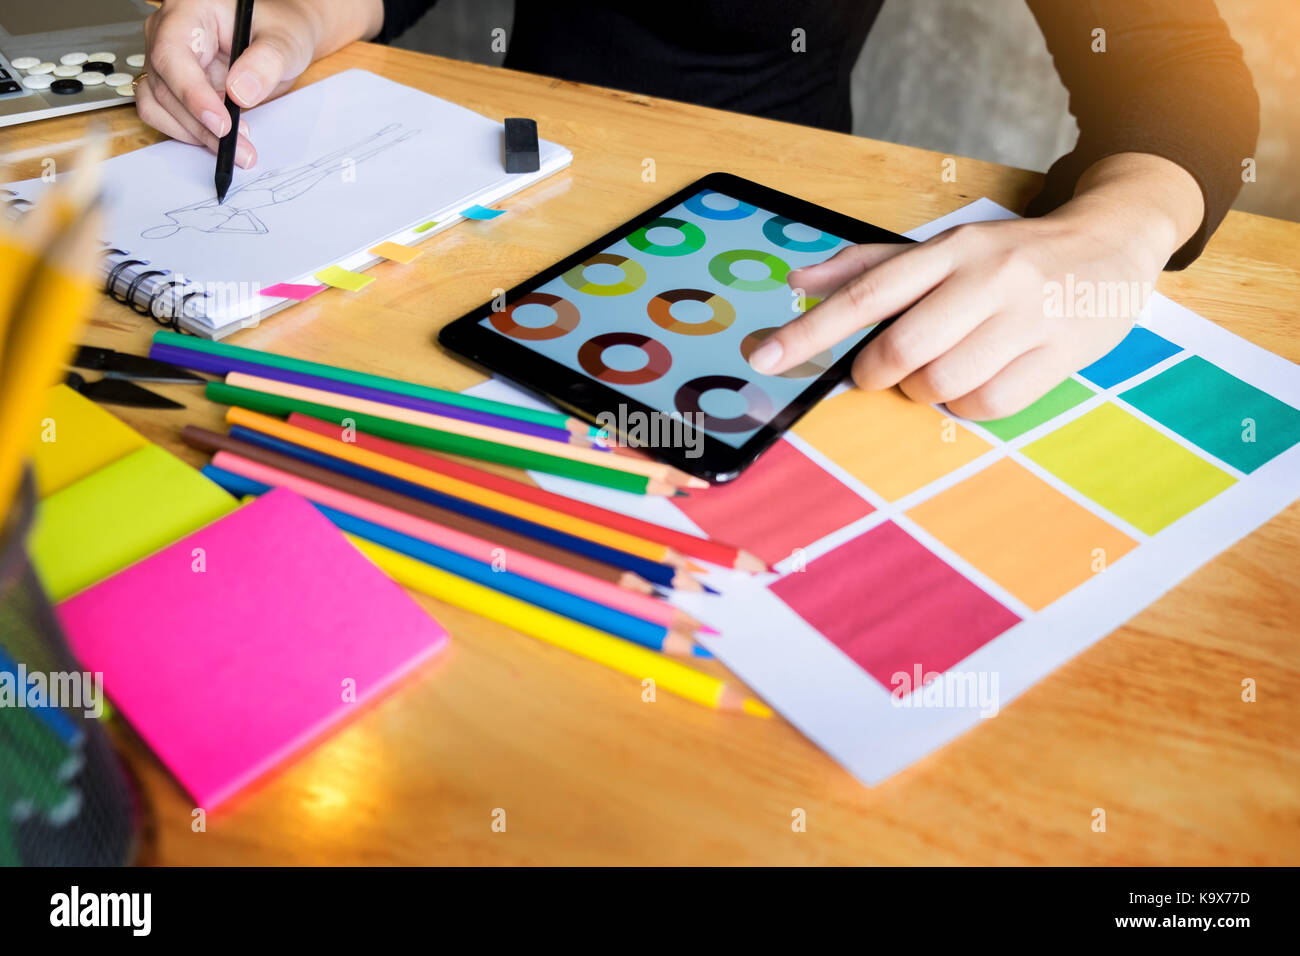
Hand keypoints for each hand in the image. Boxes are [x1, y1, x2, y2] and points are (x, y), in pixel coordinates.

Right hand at [137, 0, 382, 167]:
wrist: (276, 40)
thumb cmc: (278, 30)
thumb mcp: (285, 42)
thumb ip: (267, 63)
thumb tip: (240, 93)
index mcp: (189, 9)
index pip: (173, 54)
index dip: (192, 94)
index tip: (221, 125)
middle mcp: (166, 31)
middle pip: (165, 86)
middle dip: (202, 126)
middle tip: (241, 149)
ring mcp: (164, 59)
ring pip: (157, 105)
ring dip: (194, 134)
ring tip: (238, 147)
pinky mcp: (168, 84)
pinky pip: (163, 115)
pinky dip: (189, 133)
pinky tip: (220, 139)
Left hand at [748, 155, 1203, 420]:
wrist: (1115, 242)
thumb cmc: (1013, 254)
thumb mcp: (944, 246)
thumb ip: (869, 266)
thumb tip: (797, 282)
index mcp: (950, 249)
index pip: (867, 292)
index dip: (810, 330)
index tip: (764, 356)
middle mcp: (988, 277)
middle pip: (902, 349)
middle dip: (878, 372)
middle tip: (882, 369)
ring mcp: (1028, 316)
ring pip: (943, 384)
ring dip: (925, 391)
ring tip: (942, 369)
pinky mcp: (1062, 353)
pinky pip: (990, 406)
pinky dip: (970, 406)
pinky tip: (980, 381)